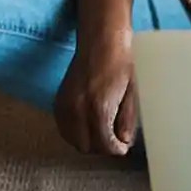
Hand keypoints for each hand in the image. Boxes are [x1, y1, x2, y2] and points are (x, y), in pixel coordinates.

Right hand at [53, 31, 137, 155]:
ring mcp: (65, 105)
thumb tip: (124, 143)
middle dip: (101, 147)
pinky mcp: (58, 101)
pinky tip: (88, 124)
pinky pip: (63, 128)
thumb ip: (127, 121)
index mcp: (99, 108)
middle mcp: (78, 109)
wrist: (101, 41)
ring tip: (103, 131)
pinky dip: (75, 131)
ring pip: (72, 139)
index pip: (104, 145)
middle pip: (86, 147)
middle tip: (114, 140)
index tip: (123, 147)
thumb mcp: (132, 93)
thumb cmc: (121, 64)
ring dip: (87, 140)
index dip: (115, 149)